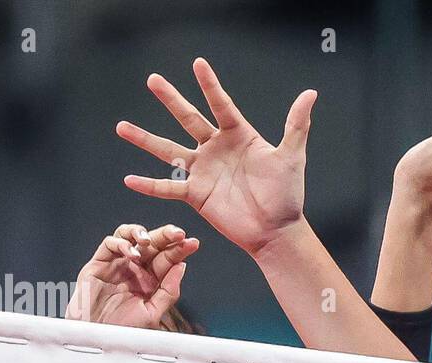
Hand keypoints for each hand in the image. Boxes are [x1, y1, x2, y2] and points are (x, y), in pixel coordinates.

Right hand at [65, 223, 198, 327]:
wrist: (97, 337)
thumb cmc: (122, 329)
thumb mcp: (153, 312)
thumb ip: (168, 291)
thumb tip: (181, 266)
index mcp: (150, 280)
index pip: (167, 259)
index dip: (179, 249)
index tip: (192, 244)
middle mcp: (135, 269)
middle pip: (152, 244)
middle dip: (165, 236)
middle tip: (177, 233)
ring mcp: (117, 264)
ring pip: (129, 237)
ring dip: (141, 232)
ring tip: (149, 240)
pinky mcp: (99, 263)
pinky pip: (110, 244)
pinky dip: (121, 243)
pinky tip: (132, 253)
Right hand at [117, 58, 315, 256]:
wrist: (276, 230)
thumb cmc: (287, 194)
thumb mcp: (292, 156)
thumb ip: (296, 125)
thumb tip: (310, 93)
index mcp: (238, 136)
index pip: (220, 104)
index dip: (210, 85)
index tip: (198, 63)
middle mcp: (216, 149)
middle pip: (188, 118)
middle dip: (171, 99)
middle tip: (153, 79)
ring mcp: (203, 171)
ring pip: (168, 149)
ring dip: (145, 139)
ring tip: (121, 126)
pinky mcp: (196, 194)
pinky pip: (168, 187)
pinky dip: (149, 185)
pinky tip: (129, 179)